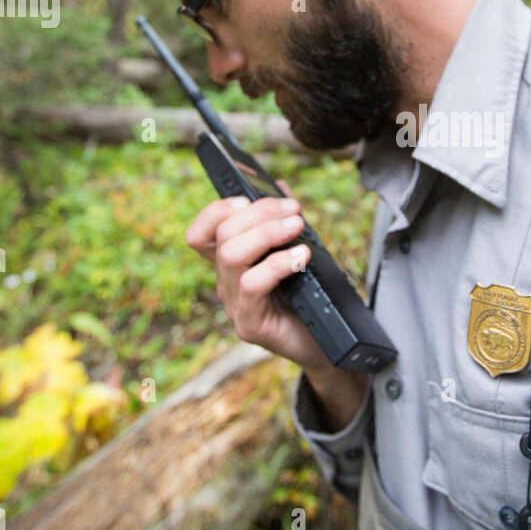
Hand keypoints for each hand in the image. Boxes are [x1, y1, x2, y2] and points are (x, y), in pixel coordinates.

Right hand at [185, 183, 330, 373]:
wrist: (329, 343)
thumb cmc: (311, 296)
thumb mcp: (297, 251)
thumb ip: (284, 221)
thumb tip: (279, 186)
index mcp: (231, 264)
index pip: (201, 233)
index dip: (217, 210)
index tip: (248, 198)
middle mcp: (227, 282)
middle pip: (222, 235)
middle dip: (260, 212)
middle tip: (295, 210)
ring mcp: (235, 304)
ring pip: (231, 255)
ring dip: (268, 232)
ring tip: (298, 227)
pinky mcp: (249, 324)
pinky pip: (252, 284)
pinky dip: (279, 263)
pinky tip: (302, 257)